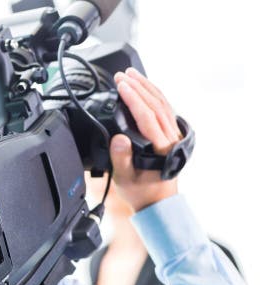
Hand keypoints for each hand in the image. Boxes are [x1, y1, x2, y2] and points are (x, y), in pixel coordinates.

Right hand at [109, 68, 182, 211]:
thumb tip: (118, 137)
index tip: (121, 86)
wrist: (158, 203)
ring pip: (162, 104)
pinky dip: (152, 95)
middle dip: (138, 87)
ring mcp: (173, 135)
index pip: (147, 116)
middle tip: (122, 75)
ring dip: (146, 87)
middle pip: (156, 105)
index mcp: (162, 148)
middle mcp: (171, 138)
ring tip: (131, 75)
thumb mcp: (125, 180)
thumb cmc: (141, 193)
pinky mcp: (170, 134)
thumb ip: (121, 159)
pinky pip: (163, 109)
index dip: (134, 99)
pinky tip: (143, 88)